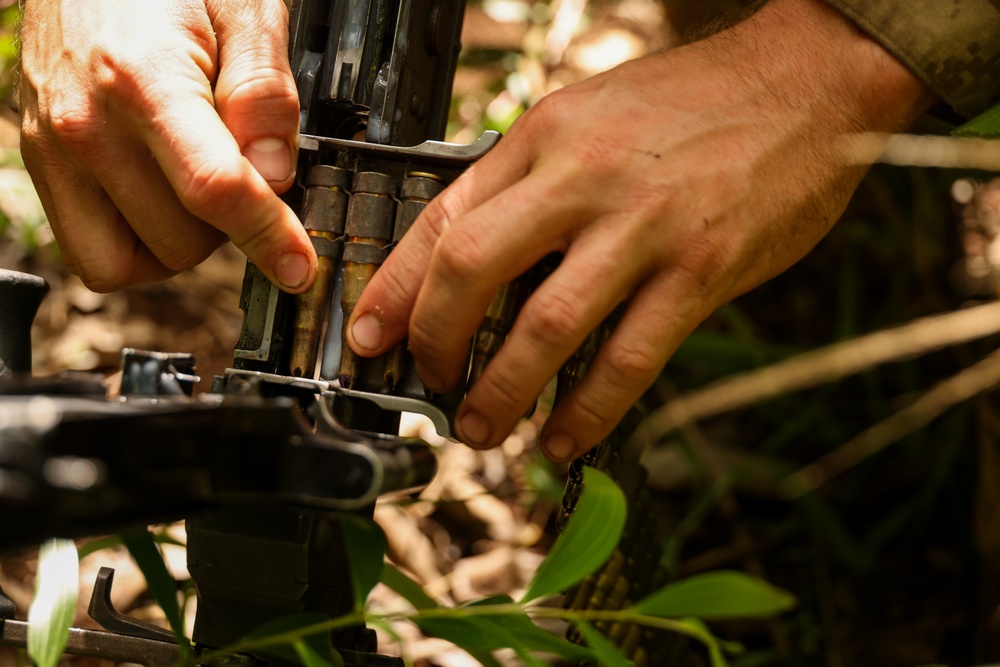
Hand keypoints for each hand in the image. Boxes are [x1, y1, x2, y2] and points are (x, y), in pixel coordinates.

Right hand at [18, 0, 315, 292]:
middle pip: (180, 239)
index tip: (299, 266)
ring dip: (183, 242)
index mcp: (142, 80)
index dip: (267, 235)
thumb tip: (273, 173)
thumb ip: (264, 91)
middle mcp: (85, 125)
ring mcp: (53, 152)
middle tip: (242, 175)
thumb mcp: (242, 10)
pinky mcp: (40, 168)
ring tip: (199, 185)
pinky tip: (162, 203)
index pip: (213, 187)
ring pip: (135, 261)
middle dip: (229, 226)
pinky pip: (94, 256)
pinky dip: (138, 247)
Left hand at [346, 0, 932, 460]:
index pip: (444, 216)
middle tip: (429, 386)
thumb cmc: (691, 103)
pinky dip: (588, 411)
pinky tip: (565, 439)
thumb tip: (477, 259)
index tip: (370, 336)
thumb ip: (531, 181)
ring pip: (546, 325)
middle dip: (435, 341)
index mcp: (544, 136)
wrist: (805, 82)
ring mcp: (642, 225)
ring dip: (503, 392)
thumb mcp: (588, 117)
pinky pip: (629, 358)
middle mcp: (581, 177)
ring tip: (482, 430)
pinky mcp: (701, 268)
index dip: (395, 286)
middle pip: (472, 268)